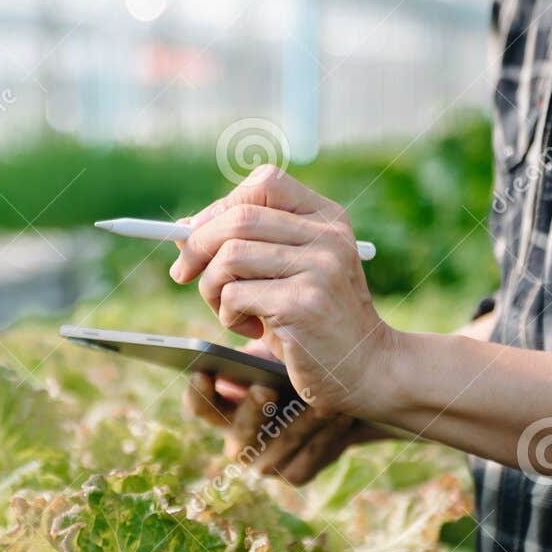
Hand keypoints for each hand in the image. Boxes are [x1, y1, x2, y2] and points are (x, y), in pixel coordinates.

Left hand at [169, 165, 395, 415]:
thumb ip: (245, 245)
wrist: (367, 369)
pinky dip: (228, 315)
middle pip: (239, 218)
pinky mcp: (303, 304)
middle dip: (198, 246)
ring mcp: (319, 269)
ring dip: (212, 288)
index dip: (222, 205)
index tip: (199, 234)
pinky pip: (235, 295)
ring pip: (229, 257)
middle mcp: (328, 236)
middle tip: (183, 274)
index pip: (265, 182)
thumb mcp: (285, 273)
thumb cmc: (316, 320)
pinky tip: (252, 330)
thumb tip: (183, 228)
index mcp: (327, 218)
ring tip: (230, 310)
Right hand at [183, 341, 393, 484]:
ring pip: (280, 444)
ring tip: (319, 399)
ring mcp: (266, 463)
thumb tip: (247, 352)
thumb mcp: (277, 358)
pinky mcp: (295, 473)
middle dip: (252, 409)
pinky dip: (327, 435)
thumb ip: (260, 357)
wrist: (341, 403)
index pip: (201, 405)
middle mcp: (239, 441)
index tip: (203, 372)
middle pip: (240, 431)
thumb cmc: (299, 372)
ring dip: (302, 420)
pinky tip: (342, 415)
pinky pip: (309, 457)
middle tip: (264, 388)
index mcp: (225, 411)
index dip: (198, 392)